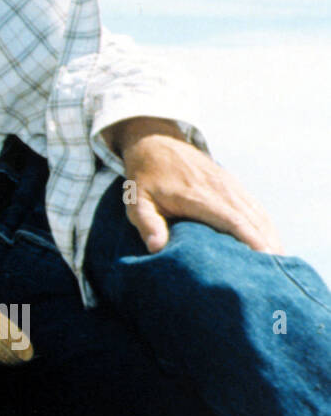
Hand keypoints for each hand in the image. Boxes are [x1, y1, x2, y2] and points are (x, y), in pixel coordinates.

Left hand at [103, 117, 282, 254]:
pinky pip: (255, 206)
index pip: (232, 220)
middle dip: (267, 244)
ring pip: (257, 213)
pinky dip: (265, 225)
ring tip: (278, 263)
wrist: (155, 143)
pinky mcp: (232, 184)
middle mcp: (220, 189)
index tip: (266, 259)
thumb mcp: (136, 200)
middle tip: (276, 272)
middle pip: (252, 219)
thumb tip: (156, 248)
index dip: (251, 239)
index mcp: (198, 196)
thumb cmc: (144, 178)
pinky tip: (271, 242)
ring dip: (270, 236)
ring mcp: (229, 185)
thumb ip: (147, 223)